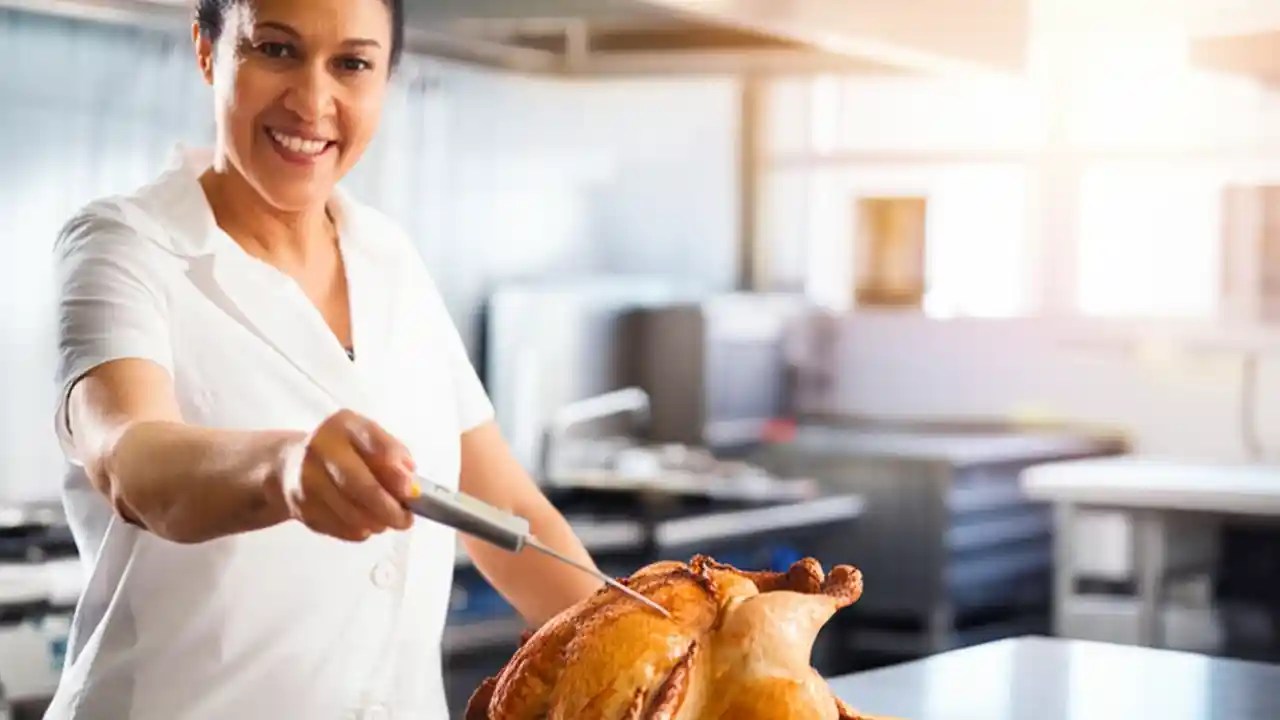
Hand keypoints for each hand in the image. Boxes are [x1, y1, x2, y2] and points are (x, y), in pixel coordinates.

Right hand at [276, 409, 416, 541]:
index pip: (374, 445)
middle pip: (359, 485)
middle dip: (388, 508)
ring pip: (349, 512)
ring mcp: (306, 479)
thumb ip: (394, 456)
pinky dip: (357, 530)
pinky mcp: (300, 507)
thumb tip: (411, 484)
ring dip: (375, 523)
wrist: (290, 464)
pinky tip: (365, 524)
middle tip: (405, 520)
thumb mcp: (370, 440)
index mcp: (344, 426)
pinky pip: (338, 527)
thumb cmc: (343, 452)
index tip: (412, 492)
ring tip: (386, 521)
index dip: (395, 472)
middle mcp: (320, 448)